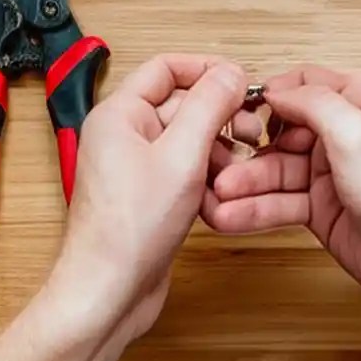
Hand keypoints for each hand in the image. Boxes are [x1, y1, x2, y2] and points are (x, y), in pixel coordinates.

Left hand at [47, 55, 252, 343]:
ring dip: (218, 149)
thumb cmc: (129, 231)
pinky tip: (222, 193)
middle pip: (180, 104)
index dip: (207, 70)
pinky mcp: (147, 196)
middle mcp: (122, 136)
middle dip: (220, 115)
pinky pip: (184, 170)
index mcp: (119, 115)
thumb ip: (209, 107)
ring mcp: (134, 167)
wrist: (108, 292)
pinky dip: (207, 176)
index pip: (166, 68)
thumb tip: (230, 72)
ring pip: (186, 140)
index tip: (242, 82)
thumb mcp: (182, 157)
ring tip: (240, 168)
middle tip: (252, 130)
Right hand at [202, 66, 360, 318]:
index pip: (309, 83)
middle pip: (286, 127)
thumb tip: (280, 87)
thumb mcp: (359, 135)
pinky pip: (284, 202)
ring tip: (218, 195)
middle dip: (250, 147)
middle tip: (218, 160)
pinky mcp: (328, 209)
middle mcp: (355, 132)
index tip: (235, 108)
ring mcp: (340, 172)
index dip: (271, 95)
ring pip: (280, 169)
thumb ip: (315, 102)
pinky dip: (258, 208)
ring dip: (247, 182)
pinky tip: (232, 215)